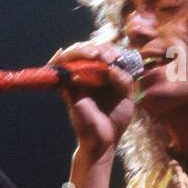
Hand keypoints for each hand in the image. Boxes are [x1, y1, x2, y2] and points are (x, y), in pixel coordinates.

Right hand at [47, 40, 135, 158]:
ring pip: (72, 55)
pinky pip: (60, 72)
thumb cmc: (116, 118)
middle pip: (88, 49)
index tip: (118, 57)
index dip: (110, 49)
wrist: (104, 139)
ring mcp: (78, 81)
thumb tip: (112, 68)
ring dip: (82, 50)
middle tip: (110, 57)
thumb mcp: (127, 97)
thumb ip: (124, 80)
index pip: (104, 51)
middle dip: (99, 48)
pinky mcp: (68, 90)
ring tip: (94, 55)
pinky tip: (67, 58)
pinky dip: (61, 61)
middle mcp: (91, 74)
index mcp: (105, 73)